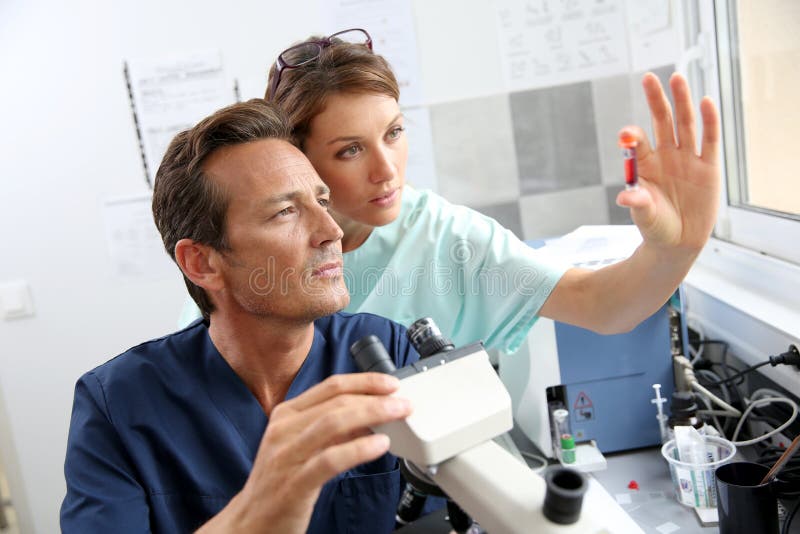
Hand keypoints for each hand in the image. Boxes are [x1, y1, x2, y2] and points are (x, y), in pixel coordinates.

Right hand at [197, 373, 411, 533]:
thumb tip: (371, 414)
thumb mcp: (302, 445)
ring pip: (333, 423)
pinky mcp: (293, 483)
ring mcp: (287, 455)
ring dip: (372, 415)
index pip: (331, 386)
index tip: (391, 384)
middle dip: (375, 398)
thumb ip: (333, 428)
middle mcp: (284, 429)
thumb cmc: (280, 481)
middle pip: (336, 401)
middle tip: (403, 402)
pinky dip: (359, 448)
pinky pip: (331, 459)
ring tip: (397, 416)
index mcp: (286, 414)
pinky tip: (379, 444)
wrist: (251, 522)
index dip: (365, 381)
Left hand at [617, 72, 719, 254]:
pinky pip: (709, 140)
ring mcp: (687, 159)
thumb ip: (638, 203)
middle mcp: (665, 156)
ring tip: (677, 78)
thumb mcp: (644, 216)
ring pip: (685, 124)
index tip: (627, 134)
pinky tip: (705, 102)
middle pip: (662, 122)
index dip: (633, 136)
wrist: (678, 242)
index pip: (638, 143)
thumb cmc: (655, 226)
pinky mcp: (708, 167)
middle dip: (656, 100)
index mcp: (645, 165)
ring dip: (681, 102)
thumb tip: (625, 195)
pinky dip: (709, 121)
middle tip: (649, 78)